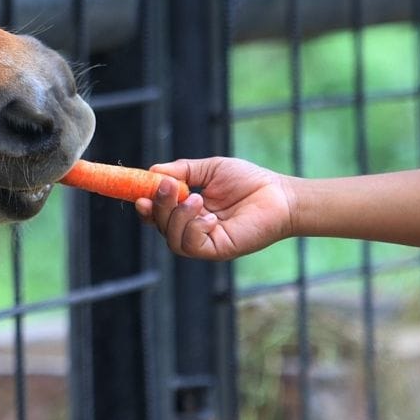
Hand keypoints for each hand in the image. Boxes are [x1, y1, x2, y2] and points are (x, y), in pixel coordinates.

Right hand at [133, 157, 296, 260]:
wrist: (280, 194)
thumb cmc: (249, 181)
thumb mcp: (209, 169)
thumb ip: (182, 171)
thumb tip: (153, 171)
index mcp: (188, 211)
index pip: (157, 214)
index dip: (146, 206)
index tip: (140, 194)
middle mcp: (192, 228)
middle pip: (160, 225)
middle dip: (159, 206)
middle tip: (167, 186)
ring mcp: (204, 242)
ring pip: (172, 238)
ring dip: (177, 217)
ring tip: (197, 199)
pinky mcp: (217, 250)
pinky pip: (191, 246)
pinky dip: (194, 229)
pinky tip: (210, 217)